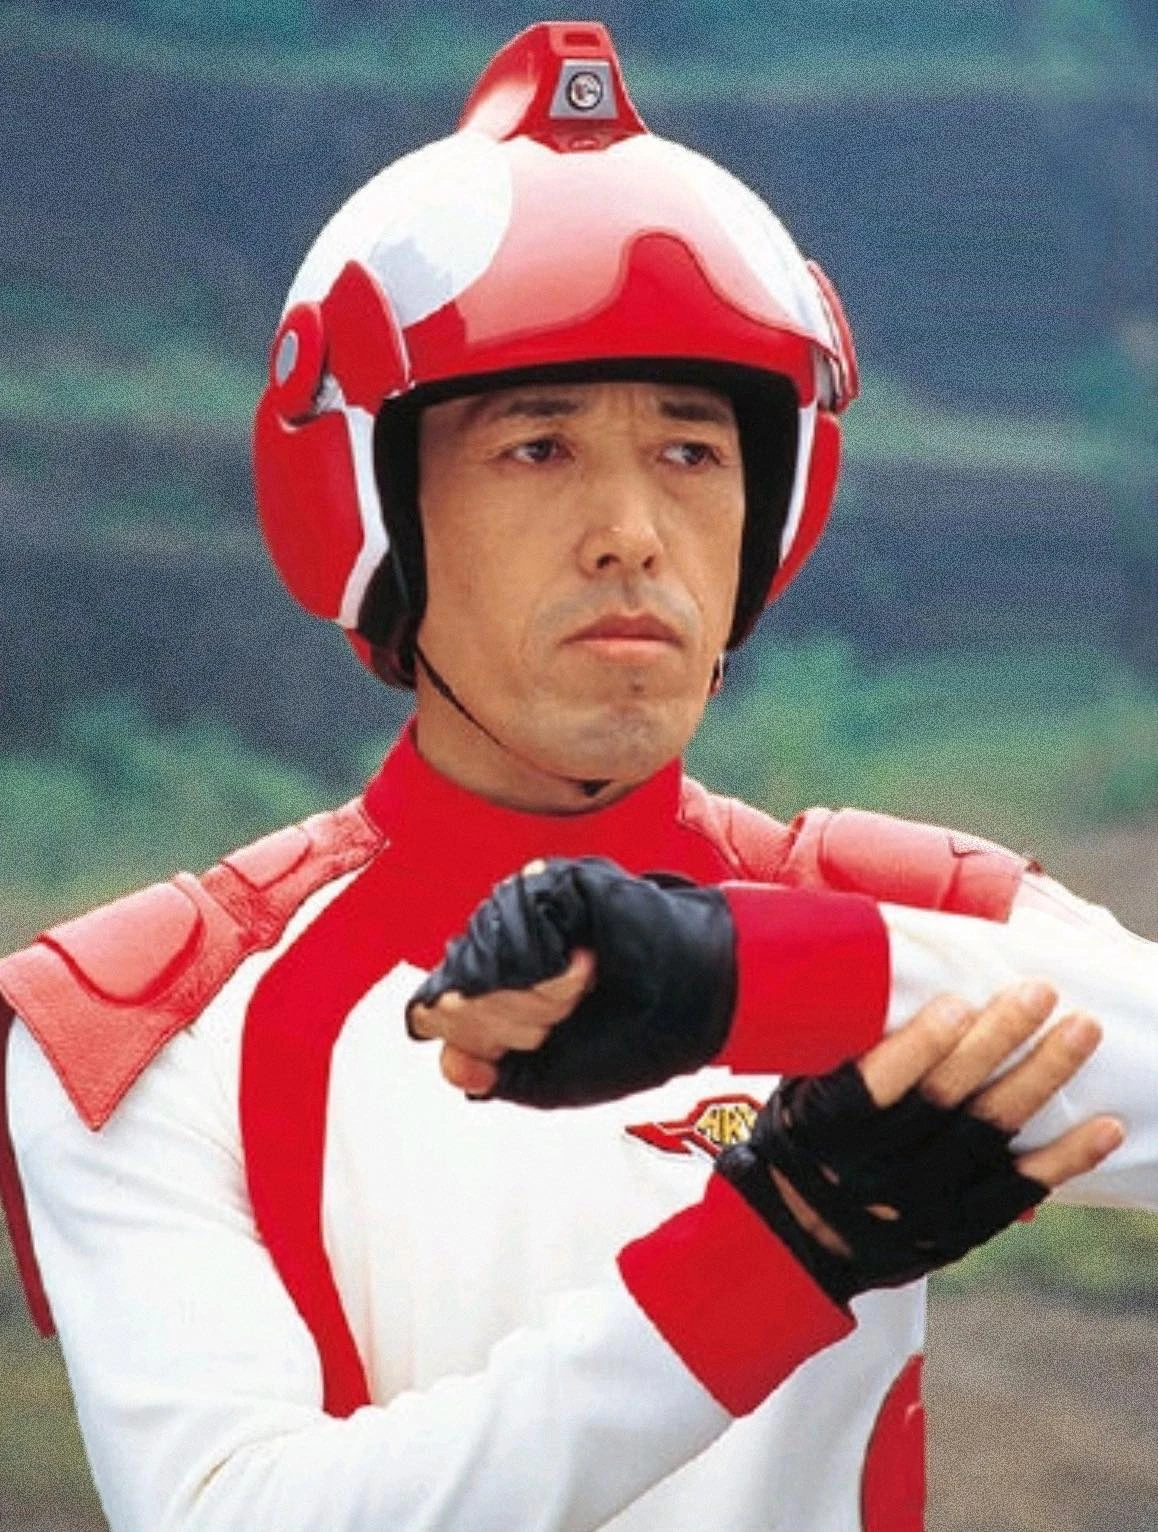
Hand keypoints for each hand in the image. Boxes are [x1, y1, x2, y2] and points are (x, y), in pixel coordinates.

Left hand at [406, 858, 735, 1106]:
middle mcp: (495, 945)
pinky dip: (555, 968)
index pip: (433, 1016)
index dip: (483, 1041)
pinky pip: (518, 933)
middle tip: (570, 1016)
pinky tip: (587, 963)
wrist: (695, 1002)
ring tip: (586, 987)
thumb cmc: (631, 1037)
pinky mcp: (547, 885)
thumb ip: (485, 1067)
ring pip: (483, 965)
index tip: (539, 1045)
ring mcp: (518, 911)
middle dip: (516, 1024)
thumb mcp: (547, 1076)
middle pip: (455, 995)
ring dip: (541, 999)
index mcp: (488, 989)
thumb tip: (442, 1050)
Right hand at [717, 979, 1124, 1301]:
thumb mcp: (798, 1089)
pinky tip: (1105, 1124)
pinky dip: (1066, 1158)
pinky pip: (1020, 1191)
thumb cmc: (804, 1138)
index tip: (958, 1000)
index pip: (874, 1087)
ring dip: (1042, 1079)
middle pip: (945, 1103)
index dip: (919, 1045)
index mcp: (825, 1131)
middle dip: (997, 1041)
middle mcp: (872, 1173)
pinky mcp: (957, 1231)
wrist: (798, 1237)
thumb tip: (888, 966)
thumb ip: (841, 1044)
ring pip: (990, 1138)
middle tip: (1038, 993)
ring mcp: (919, 1206)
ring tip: (1081, 1030)